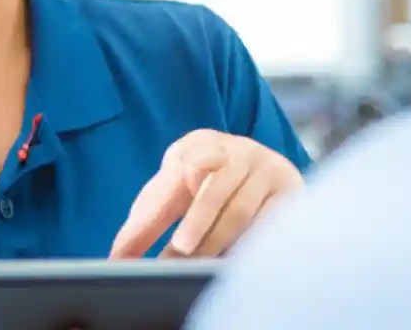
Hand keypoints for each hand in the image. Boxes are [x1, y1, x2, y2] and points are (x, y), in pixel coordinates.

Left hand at [109, 129, 303, 258]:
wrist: (269, 166)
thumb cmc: (210, 181)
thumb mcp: (179, 185)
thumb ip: (149, 214)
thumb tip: (120, 253)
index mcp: (199, 144)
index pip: (171, 181)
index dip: (148, 219)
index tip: (124, 254)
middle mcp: (235, 150)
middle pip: (210, 189)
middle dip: (193, 225)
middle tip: (174, 256)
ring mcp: (266, 167)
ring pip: (240, 209)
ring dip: (217, 241)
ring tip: (196, 266)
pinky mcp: (290, 189)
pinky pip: (270, 220)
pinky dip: (250, 242)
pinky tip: (235, 260)